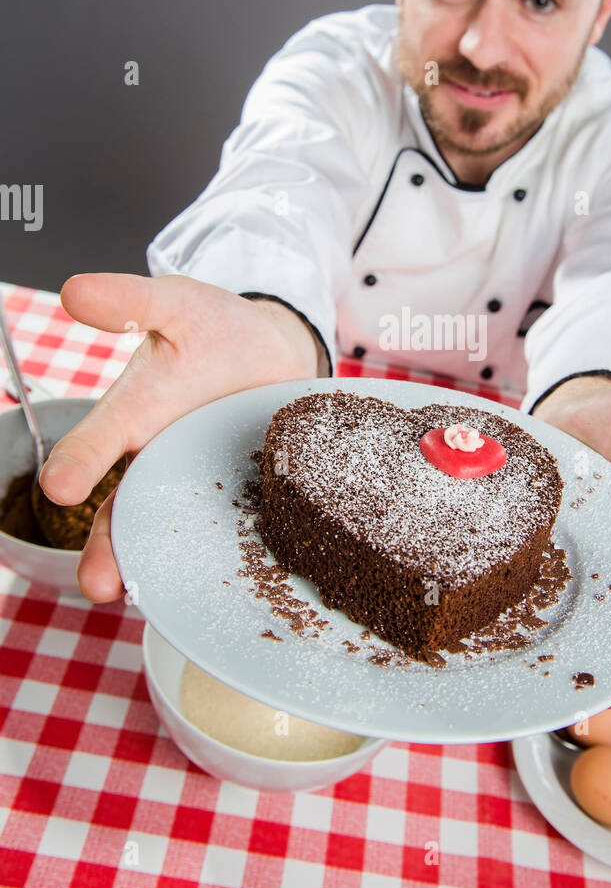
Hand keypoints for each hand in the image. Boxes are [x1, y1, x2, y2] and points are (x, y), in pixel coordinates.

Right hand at [40, 273, 322, 603]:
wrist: (272, 351)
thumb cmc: (213, 330)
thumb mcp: (176, 304)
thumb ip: (131, 300)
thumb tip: (72, 289)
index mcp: (136, 412)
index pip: (100, 439)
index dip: (81, 462)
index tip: (60, 487)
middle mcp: (158, 458)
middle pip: (125, 508)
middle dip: (109, 546)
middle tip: (98, 583)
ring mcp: (198, 482)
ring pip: (171, 530)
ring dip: (156, 565)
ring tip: (141, 598)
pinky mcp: (242, 497)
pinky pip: (231, 529)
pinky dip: (227, 555)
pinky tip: (230, 583)